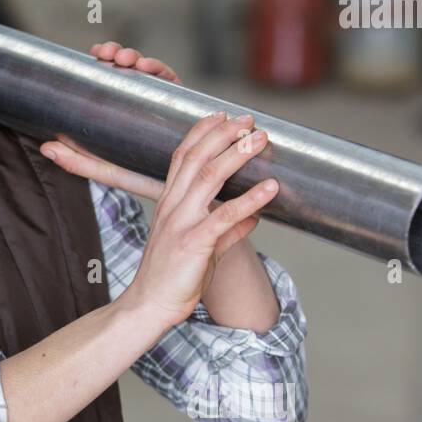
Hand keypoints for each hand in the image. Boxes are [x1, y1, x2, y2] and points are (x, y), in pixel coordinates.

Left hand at [39, 41, 182, 200]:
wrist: (194, 191)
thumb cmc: (150, 181)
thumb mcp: (110, 171)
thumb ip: (79, 162)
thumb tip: (45, 148)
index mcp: (126, 111)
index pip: (112, 78)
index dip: (103, 61)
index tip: (93, 53)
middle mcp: (145, 102)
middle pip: (129, 69)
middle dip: (117, 53)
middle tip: (106, 54)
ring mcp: (165, 101)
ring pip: (149, 70)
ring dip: (136, 57)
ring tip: (125, 59)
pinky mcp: (183, 103)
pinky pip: (172, 81)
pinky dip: (160, 70)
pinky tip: (148, 68)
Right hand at [116, 111, 278, 329]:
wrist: (150, 305)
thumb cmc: (174, 276)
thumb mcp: (202, 246)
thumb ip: (228, 229)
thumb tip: (255, 216)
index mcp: (169, 202)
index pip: (183, 156)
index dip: (202, 132)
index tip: (222, 115)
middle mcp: (172, 206)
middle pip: (196, 158)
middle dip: (223, 134)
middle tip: (248, 120)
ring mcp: (181, 223)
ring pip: (209, 177)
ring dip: (237, 155)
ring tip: (260, 140)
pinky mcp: (193, 244)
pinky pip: (224, 216)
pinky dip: (250, 200)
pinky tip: (270, 189)